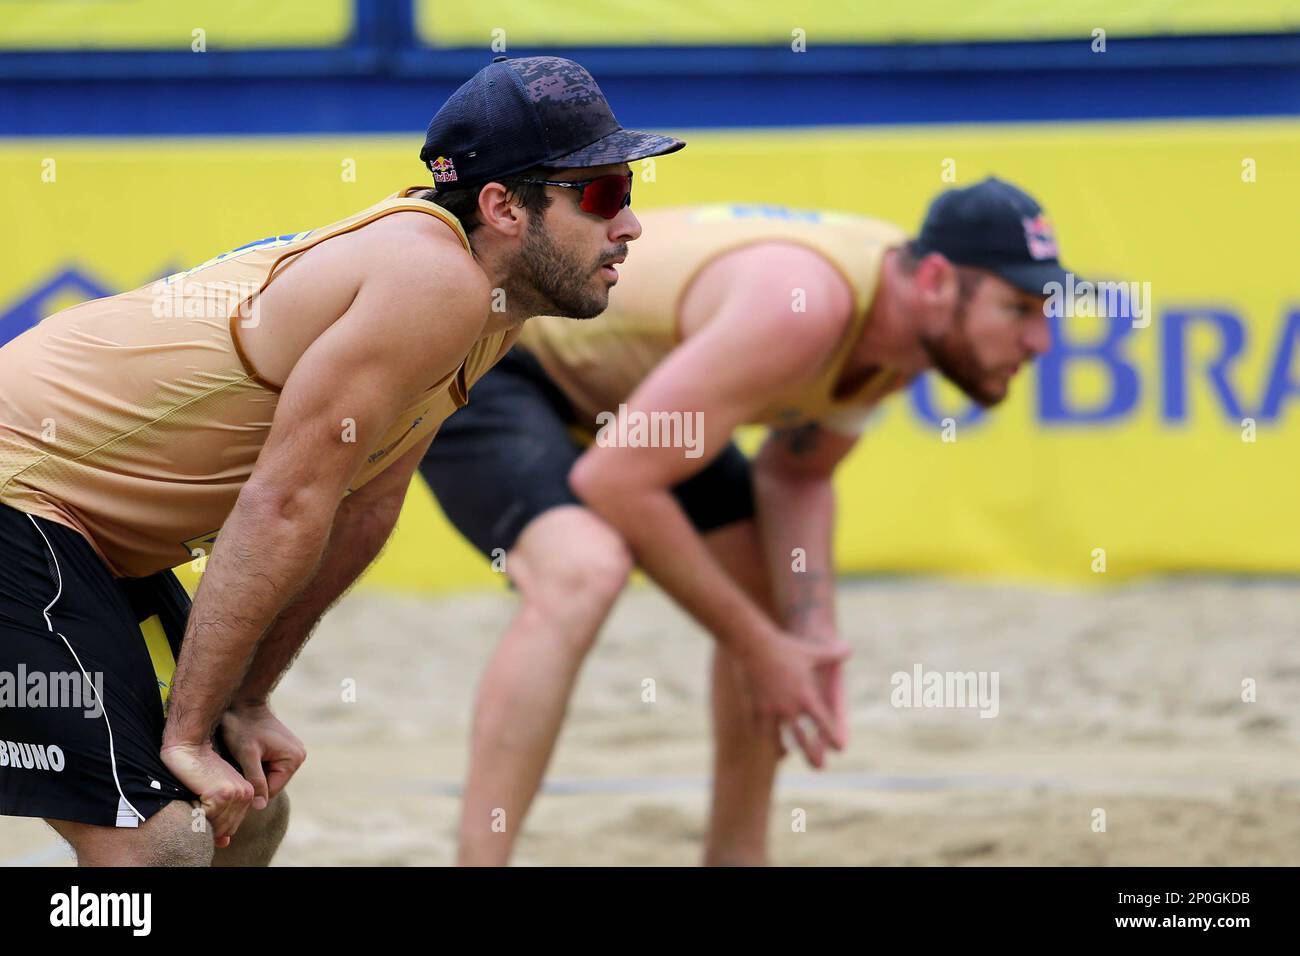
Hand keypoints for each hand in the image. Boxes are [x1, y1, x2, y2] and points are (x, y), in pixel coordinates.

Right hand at [160, 741, 254, 847]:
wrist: (191, 747)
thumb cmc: (200, 770)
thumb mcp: (216, 793)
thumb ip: (224, 816)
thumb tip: (225, 843)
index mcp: (248, 794)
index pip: (231, 826)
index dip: (214, 824)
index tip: (203, 809)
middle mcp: (245, 795)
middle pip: (225, 828)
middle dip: (208, 822)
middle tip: (197, 802)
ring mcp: (234, 795)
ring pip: (216, 826)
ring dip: (200, 818)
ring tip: (195, 797)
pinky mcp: (220, 794)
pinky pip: (206, 819)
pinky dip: (195, 813)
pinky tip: (193, 796)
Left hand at [220, 702, 306, 808]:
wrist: (242, 702)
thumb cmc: (242, 726)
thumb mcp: (247, 755)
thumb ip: (255, 780)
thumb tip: (260, 807)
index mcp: (294, 758)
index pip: (271, 790)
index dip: (251, 792)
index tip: (233, 788)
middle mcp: (298, 756)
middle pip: (271, 784)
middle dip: (253, 782)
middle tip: (233, 776)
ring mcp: (292, 752)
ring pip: (269, 776)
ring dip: (253, 775)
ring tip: (237, 765)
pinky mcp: (283, 749)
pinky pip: (269, 767)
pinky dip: (256, 767)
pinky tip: (243, 758)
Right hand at [740, 630, 850, 766]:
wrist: (754, 646)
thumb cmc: (785, 648)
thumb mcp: (812, 652)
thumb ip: (832, 654)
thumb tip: (849, 649)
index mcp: (806, 698)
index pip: (824, 724)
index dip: (832, 738)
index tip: (838, 748)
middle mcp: (789, 708)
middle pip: (802, 740)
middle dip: (811, 756)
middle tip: (819, 768)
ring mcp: (770, 710)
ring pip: (776, 738)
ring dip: (781, 748)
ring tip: (784, 754)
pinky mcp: (754, 707)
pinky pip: (759, 727)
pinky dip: (762, 733)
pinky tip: (763, 735)